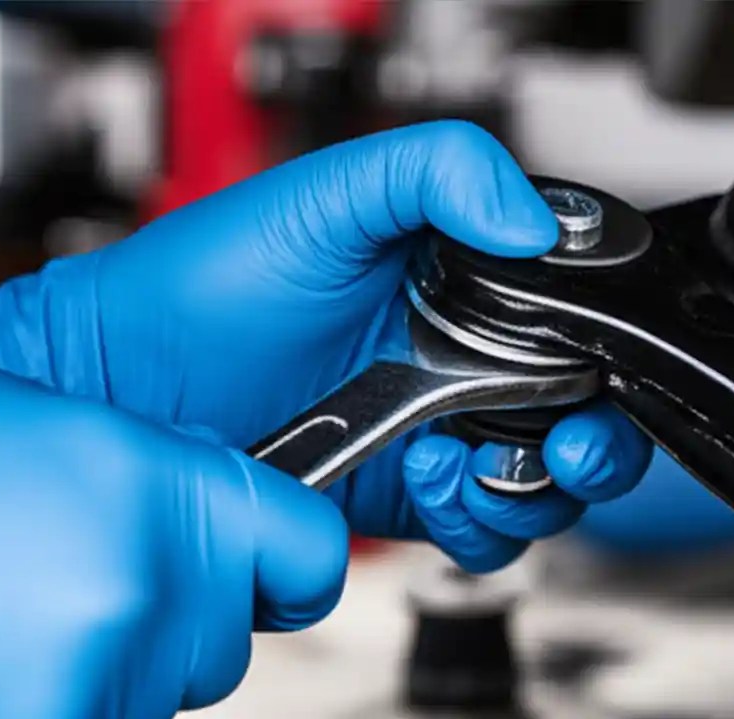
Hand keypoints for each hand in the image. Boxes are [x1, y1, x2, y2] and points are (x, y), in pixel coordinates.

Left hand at [0, 121, 651, 571]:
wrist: (127, 384)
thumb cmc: (205, 283)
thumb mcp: (325, 196)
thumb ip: (436, 172)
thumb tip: (532, 225)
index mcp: (459, 279)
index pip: (575, 319)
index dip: (606, 353)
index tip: (596, 372)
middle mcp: (458, 358)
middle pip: (581, 416)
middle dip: (592, 443)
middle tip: (564, 445)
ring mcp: (431, 430)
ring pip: (540, 484)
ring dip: (527, 485)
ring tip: (458, 457)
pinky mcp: (401, 496)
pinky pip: (479, 531)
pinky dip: (475, 522)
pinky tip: (428, 483)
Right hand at [0, 351, 345, 718]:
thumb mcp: (30, 425)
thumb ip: (144, 473)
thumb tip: (210, 509)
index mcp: (147, 490)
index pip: (309, 550)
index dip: (288, 558)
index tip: (271, 566)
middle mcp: (135, 595)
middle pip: (223, 635)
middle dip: (169, 613)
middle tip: (72, 578)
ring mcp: (85, 686)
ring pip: (153, 694)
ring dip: (102, 665)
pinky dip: (48, 699)